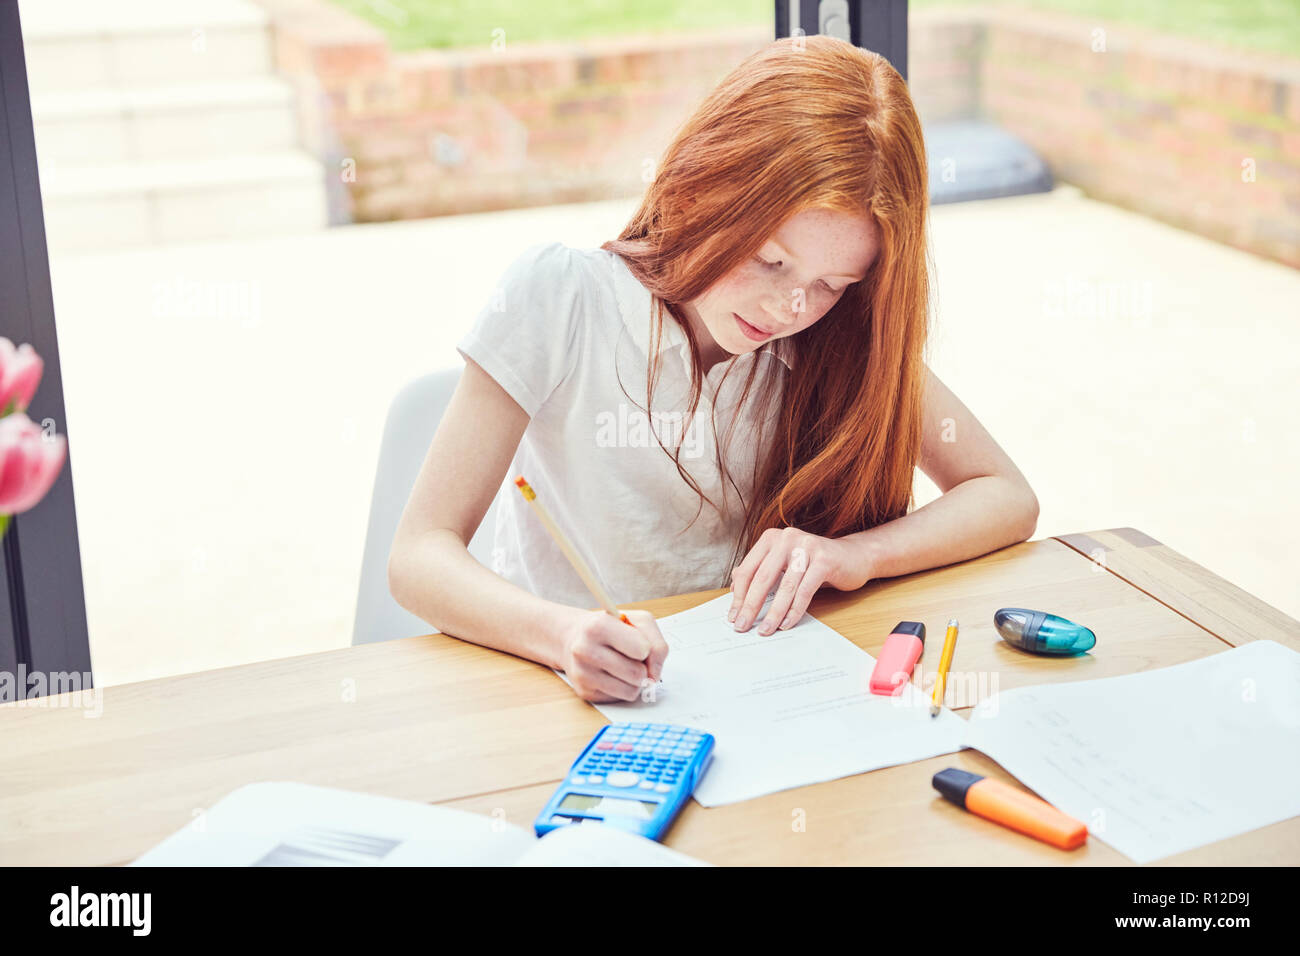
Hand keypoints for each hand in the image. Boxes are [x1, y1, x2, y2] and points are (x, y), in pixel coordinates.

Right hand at [558, 608, 668, 702]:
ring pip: (630, 691)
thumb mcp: (638, 621)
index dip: (647, 648)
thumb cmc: (612, 628)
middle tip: (631, 657)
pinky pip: (619, 698)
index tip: (637, 642)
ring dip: (635, 681)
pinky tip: (612, 674)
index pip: (642, 650)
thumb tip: (654, 676)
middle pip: (637, 674)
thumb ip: (656, 644)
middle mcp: (585, 649)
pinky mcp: (584, 691)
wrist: (575, 638)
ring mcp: (582, 673)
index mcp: (598, 626)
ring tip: (623, 666)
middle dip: (643, 668)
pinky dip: (622, 688)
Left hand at [727, 527, 870, 634]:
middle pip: (762, 578)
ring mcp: (806, 547)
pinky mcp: (824, 560)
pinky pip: (805, 590)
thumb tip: (734, 589)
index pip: (747, 570)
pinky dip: (794, 610)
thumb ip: (760, 571)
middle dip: (750, 606)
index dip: (739, 596)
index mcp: (771, 538)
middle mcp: (786, 538)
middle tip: (742, 627)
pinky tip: (786, 624)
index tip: (733, 617)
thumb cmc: (813, 563)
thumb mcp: (784, 564)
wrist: (853, 556)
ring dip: (773, 613)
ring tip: (765, 630)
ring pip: (784, 587)